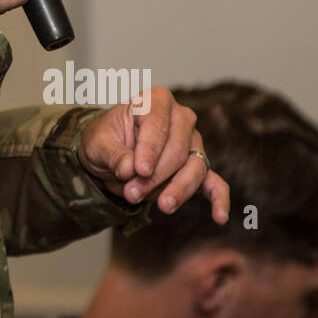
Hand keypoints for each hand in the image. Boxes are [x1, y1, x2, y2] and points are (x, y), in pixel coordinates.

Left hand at [76, 87, 229, 222]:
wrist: (110, 153)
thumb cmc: (105, 140)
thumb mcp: (97, 143)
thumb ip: (113, 154)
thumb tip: (129, 170)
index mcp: (155, 101)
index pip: (158, 125)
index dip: (150, 150)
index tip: (140, 170)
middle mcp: (180, 117)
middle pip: (177, 150)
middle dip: (156, 176)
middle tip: (132, 193)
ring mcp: (193, 142)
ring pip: (196, 167)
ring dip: (178, 189)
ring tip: (162, 206)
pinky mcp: (198, 167)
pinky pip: (214, 183)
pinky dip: (218, 199)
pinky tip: (219, 216)